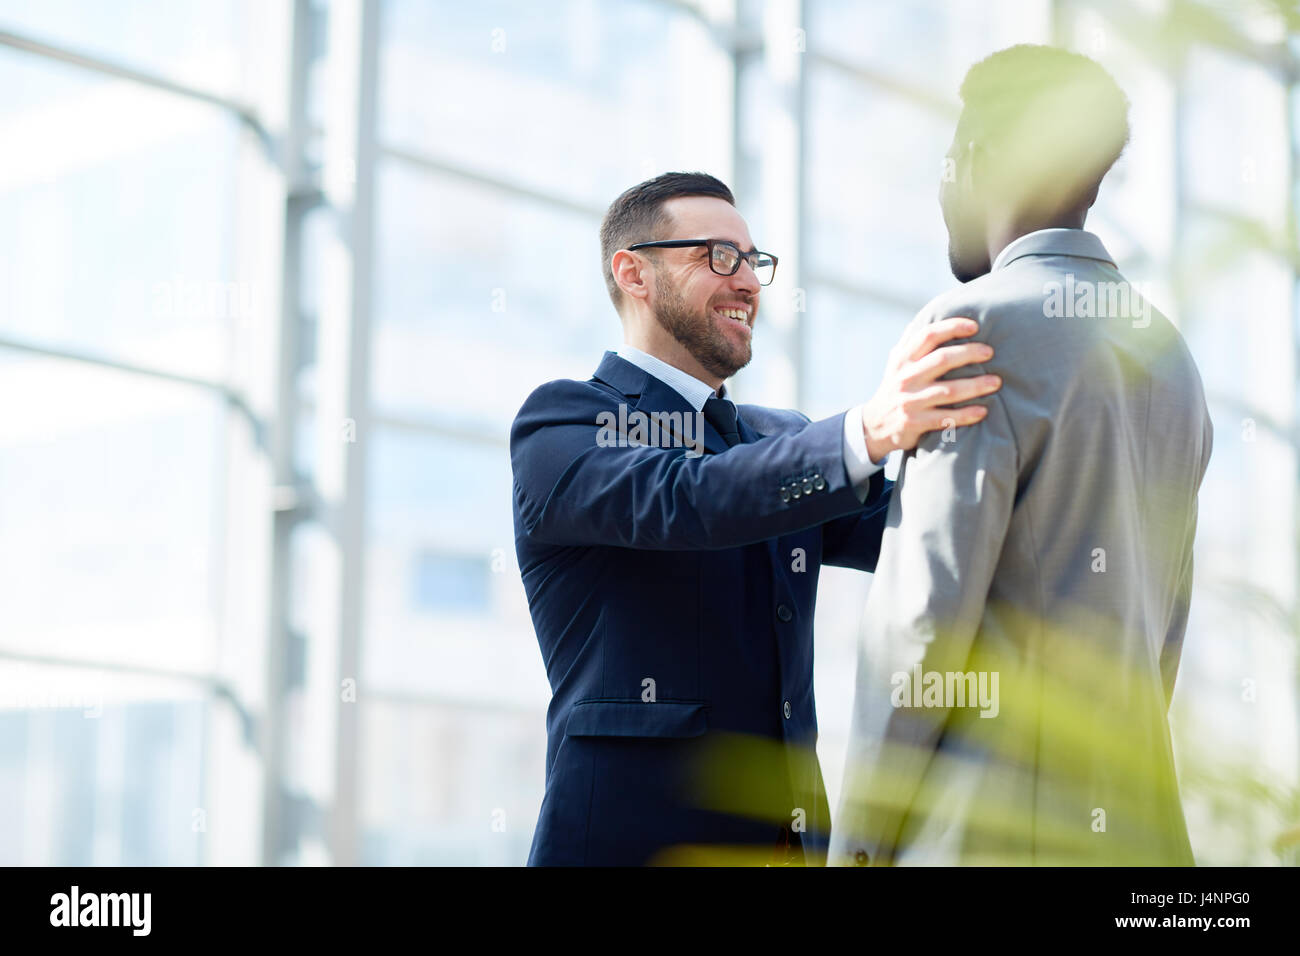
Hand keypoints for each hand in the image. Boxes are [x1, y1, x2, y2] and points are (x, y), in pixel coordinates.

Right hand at [861, 317, 1001, 461]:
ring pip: (948, 391)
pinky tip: (983, 411)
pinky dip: (966, 415)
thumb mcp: (895, 364)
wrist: (875, 425)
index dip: (952, 327)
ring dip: (975, 386)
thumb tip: (922, 318)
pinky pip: (946, 418)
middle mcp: (906, 378)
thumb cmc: (894, 389)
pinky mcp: (915, 423)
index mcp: (903, 360)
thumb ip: (909, 342)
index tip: (974, 326)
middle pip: (942, 359)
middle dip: (969, 353)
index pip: (928, 335)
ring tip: (996, 382)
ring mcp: (910, 401)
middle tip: (989, 352)